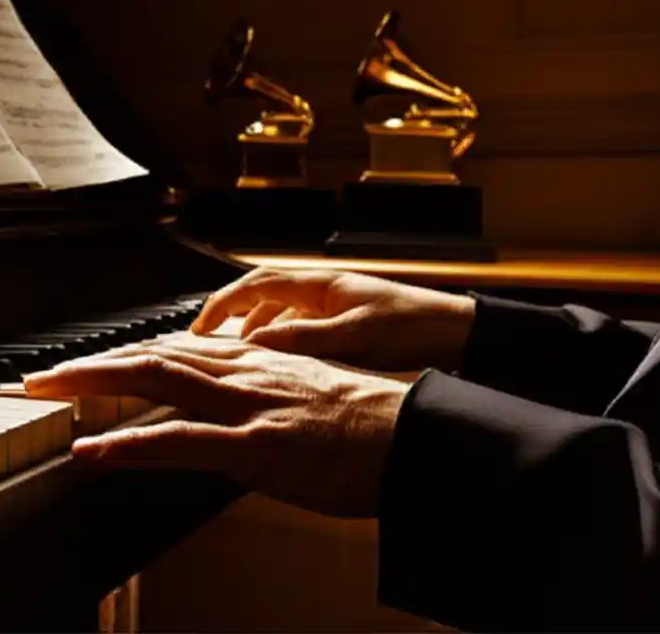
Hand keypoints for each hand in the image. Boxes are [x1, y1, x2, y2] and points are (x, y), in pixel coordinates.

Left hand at [23, 335, 408, 517]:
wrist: (421, 437)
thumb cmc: (375, 426)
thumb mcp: (308, 400)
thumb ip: (263, 398)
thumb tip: (230, 413)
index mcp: (257, 362)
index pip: (174, 349)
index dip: (122, 355)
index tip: (83, 364)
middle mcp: (244, 372)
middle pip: (151, 356)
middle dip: (88, 364)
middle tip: (38, 376)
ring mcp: (247, 406)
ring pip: (155, 382)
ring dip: (92, 387)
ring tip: (43, 394)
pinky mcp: (256, 446)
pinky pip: (179, 443)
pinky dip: (128, 446)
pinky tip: (90, 451)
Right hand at [191, 267, 476, 371]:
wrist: (461, 335)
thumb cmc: (413, 329)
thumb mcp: (353, 336)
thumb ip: (301, 339)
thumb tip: (250, 344)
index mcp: (320, 285)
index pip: (255, 285)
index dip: (221, 304)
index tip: (198, 329)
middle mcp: (323, 293)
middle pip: (262, 301)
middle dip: (232, 322)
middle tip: (209, 350)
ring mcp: (335, 310)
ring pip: (282, 320)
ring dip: (259, 339)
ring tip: (242, 367)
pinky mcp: (348, 329)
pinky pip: (302, 335)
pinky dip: (284, 350)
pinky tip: (283, 373)